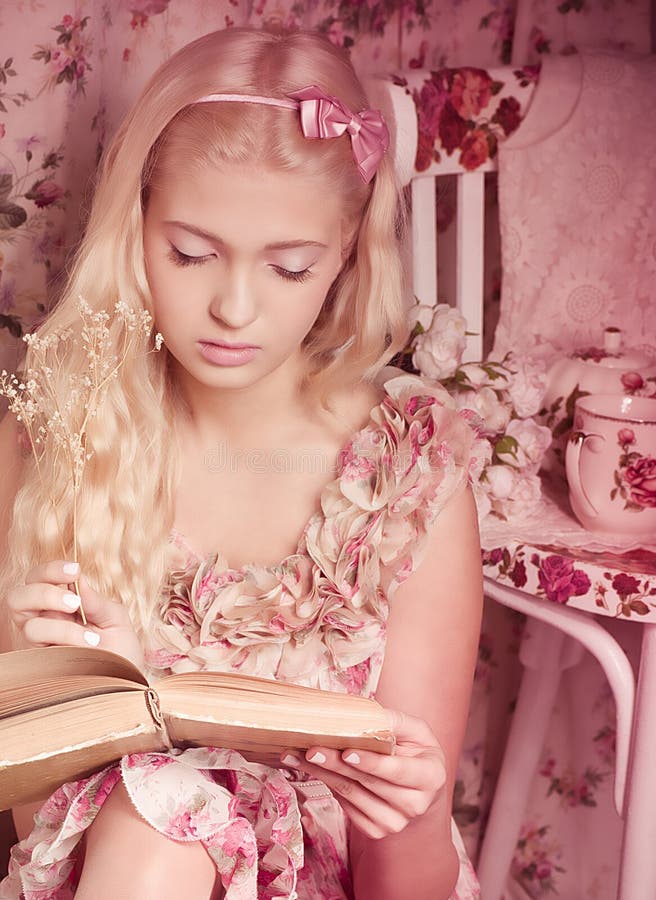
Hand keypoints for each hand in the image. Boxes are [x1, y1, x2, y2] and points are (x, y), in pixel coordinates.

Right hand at [6, 559, 143, 669]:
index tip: (74, 571)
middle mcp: (45, 621)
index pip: (38, 578)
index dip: (50, 570)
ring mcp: (41, 645)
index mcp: (61, 605)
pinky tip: (90, 647)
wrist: (127, 686)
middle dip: (43, 592)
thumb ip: (97, 601)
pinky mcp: (42, 665)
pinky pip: (41, 650)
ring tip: (92, 635)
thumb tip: (78, 580)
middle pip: (17, 596)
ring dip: (61, 627)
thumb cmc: (122, 652)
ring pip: (28, 625)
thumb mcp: (117, 620)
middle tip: (73, 603)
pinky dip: (66, 643)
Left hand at [279, 709, 446, 839]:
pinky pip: (345, 805)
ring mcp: (394, 822)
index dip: (372, 762)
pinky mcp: (375, 830)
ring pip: (351, 794)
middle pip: (367, 783)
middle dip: (336, 764)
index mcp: (431, 777)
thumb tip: (368, 715)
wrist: (419, 791)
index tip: (347, 751)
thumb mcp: (417, 732)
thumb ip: (396, 722)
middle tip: (310, 749)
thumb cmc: (416, 753)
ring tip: (297, 755)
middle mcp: (415, 805)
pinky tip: (311, 769)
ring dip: (322, 773)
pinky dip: (326, 784)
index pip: (397, 771)